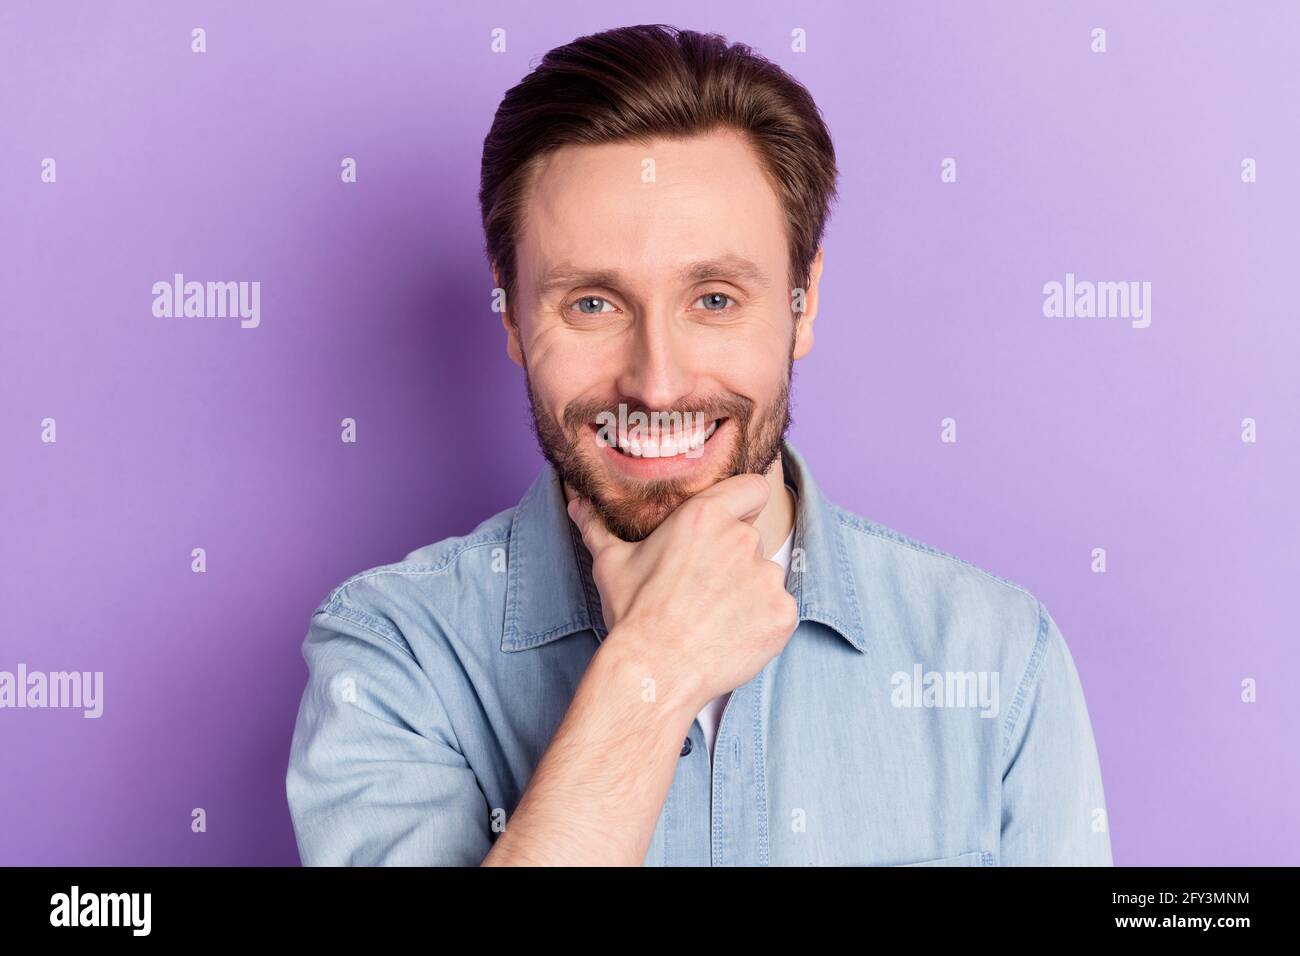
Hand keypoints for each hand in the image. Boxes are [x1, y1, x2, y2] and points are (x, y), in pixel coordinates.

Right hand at [566, 474, 798, 709]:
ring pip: (765, 578)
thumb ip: (598, 526)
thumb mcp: (610, 563)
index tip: (729, 524)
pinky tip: (731, 637)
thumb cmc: (632, 613)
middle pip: (751, 540)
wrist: (654, 670)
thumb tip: (575, 503)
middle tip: (702, 591)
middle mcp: (742, 539)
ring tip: (714, 619)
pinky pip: (779, 611)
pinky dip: (762, 624)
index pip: (753, 489)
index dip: (744, 504)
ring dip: (748, 593)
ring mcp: (767, 578)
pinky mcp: (783, 614)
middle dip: (732, 561)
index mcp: (706, 516)